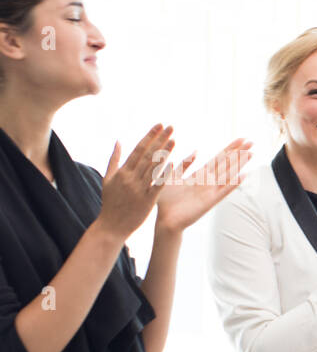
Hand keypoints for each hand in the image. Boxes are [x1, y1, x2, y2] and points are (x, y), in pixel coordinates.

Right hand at [95, 124, 174, 242]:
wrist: (112, 225)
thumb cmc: (110, 202)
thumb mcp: (107, 179)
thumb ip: (113, 159)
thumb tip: (118, 141)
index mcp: (122, 171)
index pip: (138, 149)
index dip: (150, 136)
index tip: (159, 126)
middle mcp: (130, 177)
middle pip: (148, 154)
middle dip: (160, 139)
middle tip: (171, 127)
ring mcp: (139, 188)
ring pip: (153, 167)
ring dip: (164, 152)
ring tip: (174, 139)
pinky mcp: (147, 199)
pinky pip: (157, 185)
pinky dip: (164, 174)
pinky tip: (173, 163)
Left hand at [154, 138, 252, 234]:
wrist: (165, 219)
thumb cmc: (167, 200)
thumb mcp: (173, 176)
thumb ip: (185, 164)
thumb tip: (196, 151)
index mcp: (200, 175)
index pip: (219, 159)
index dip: (230, 149)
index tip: (241, 139)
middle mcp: (208, 182)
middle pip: (227, 164)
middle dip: (239, 153)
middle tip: (252, 142)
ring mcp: (210, 191)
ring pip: (228, 174)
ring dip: (239, 164)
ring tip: (251, 154)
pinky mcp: (209, 202)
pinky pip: (223, 191)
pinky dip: (233, 184)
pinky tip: (243, 176)